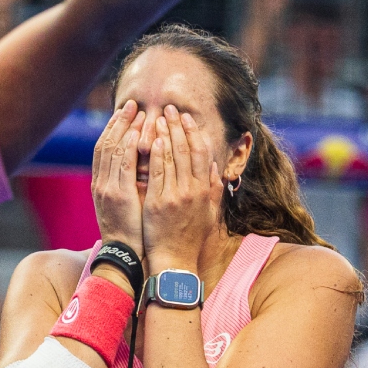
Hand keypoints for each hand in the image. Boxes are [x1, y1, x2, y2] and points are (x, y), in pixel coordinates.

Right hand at [91, 100, 145, 252]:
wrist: (124, 256)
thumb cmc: (131, 233)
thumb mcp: (124, 206)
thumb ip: (128, 186)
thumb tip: (138, 168)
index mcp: (101, 185)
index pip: (104, 149)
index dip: (113, 129)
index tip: (125, 113)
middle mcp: (100, 184)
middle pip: (106, 144)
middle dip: (118, 122)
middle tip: (131, 104)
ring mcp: (107, 189)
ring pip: (113, 150)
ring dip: (124, 128)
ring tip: (136, 111)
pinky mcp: (118, 195)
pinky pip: (122, 165)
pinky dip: (128, 147)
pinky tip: (136, 132)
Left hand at [141, 105, 223, 267]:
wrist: (175, 259)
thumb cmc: (190, 237)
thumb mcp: (209, 212)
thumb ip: (213, 189)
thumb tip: (215, 167)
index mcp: (204, 190)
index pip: (201, 153)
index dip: (194, 132)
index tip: (187, 117)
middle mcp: (193, 190)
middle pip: (186, 150)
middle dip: (178, 125)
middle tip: (170, 108)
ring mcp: (176, 195)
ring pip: (171, 157)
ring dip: (165, 134)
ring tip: (158, 117)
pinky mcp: (159, 202)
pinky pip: (157, 173)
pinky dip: (156, 155)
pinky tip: (153, 140)